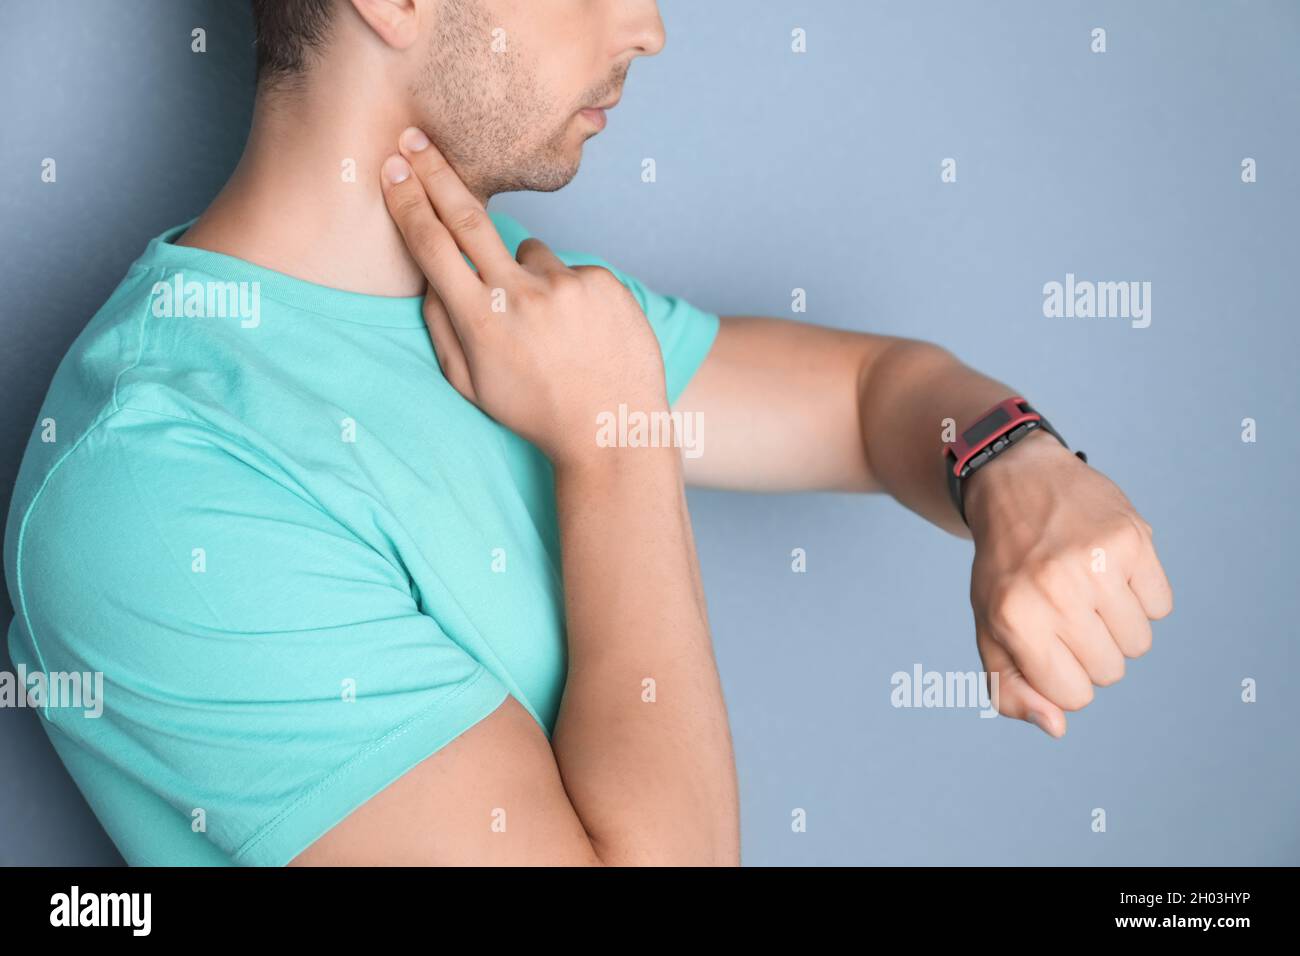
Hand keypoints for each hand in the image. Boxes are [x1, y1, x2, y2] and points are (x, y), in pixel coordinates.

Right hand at [379, 126, 667, 470]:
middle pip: (468, 217)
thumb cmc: (536, 411)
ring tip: (550, 328)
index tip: (393, 169)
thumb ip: (443, 329)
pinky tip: (581, 331)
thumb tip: (428, 278)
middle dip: (437, 174)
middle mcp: (520, 296)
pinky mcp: (603, 282)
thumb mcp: (473, 386)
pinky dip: (569, 293)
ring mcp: (565, 287)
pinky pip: (571, 272)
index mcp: (481, 322)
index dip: (408, 203)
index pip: (433, 247)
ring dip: (528, 275)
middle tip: (418, 139)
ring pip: (529, 252)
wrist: (613, 429)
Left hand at [963, 430, 1173, 736]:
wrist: (1017, 483)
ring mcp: (1096, 562)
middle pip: (1111, 672)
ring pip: (1139, 643)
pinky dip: (1142, 596)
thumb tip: (1056, 727)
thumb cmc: (1005, 567)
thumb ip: (1009, 689)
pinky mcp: (1132, 538)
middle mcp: (1055, 590)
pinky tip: (1109, 570)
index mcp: (1015, 618)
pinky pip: (1161, 605)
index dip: (1066, 677)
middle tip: (1066, 609)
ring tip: (1088, 589)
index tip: (1051, 645)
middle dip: (1091, 650)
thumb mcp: (988, 627)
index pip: (1074, 696)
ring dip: (1118, 625)